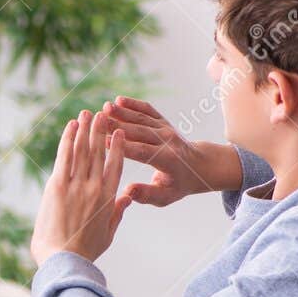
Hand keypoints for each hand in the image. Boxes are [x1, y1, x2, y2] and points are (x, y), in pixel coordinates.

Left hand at [31, 110, 130, 266]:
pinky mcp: (57, 186)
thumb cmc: (85, 251)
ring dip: (84, 129)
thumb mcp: (107, 233)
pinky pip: (64, 156)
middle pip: (99, 153)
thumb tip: (127, 198)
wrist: (64, 259)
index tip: (120, 133)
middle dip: (100, 131)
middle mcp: (94, 188)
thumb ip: (117, 213)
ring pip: (82, 150)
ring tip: (86, 113)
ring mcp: (76, 185)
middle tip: (102, 114)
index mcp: (109, 199)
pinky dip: (67, 139)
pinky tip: (70, 126)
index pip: (116, 166)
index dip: (118, 147)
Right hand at [98, 97, 241, 206]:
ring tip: (105, 107)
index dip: (123, 146)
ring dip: (123, 112)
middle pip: (140, 131)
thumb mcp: (166, 197)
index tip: (104, 142)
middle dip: (118, 125)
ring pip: (142, 118)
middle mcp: (167, 141)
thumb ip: (147, 194)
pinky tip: (119, 100)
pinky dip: (134, 104)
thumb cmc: (178, 185)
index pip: (142, 152)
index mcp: (167, 160)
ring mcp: (166, 128)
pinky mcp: (163, 121)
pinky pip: (148, 110)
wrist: (199, 166)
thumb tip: (127, 190)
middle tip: (98, 120)